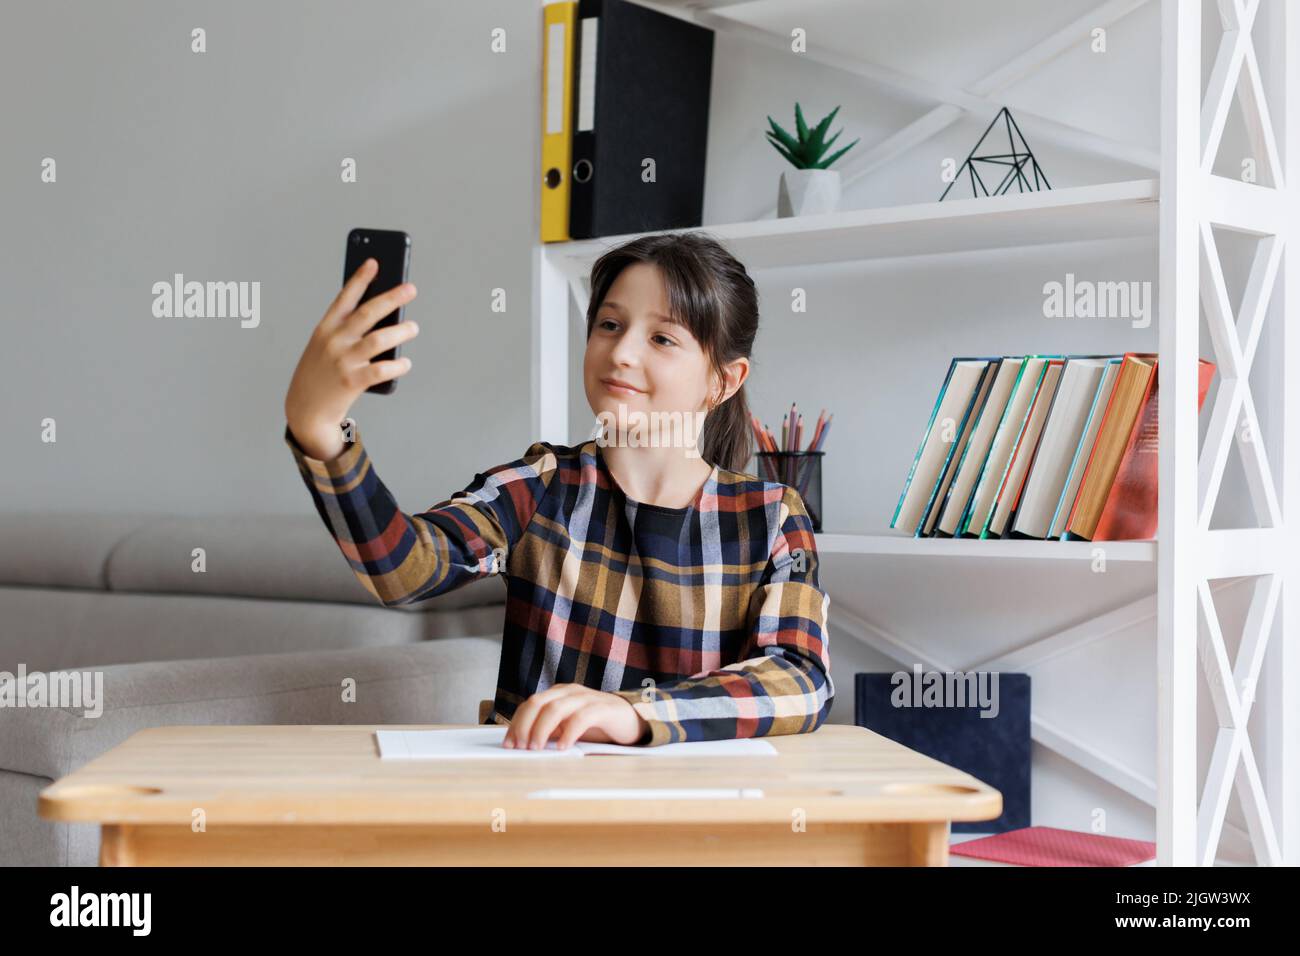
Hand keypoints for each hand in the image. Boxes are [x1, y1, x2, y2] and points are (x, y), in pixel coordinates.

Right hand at [283, 258, 420, 457]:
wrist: (305, 409)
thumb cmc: (321, 373)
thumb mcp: (326, 347)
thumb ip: (348, 332)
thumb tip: (385, 318)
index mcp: (325, 328)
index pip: (345, 297)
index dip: (360, 279)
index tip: (374, 262)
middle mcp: (334, 341)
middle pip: (367, 313)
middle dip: (391, 298)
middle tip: (411, 289)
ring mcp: (343, 361)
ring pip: (379, 340)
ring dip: (401, 331)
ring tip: (413, 328)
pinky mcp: (352, 382)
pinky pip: (382, 370)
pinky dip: (398, 365)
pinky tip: (405, 362)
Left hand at [503, 684, 648, 749]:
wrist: (629, 720)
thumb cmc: (595, 725)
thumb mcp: (566, 727)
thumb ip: (548, 731)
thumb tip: (522, 746)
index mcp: (557, 694)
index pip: (529, 704)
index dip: (516, 723)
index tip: (509, 744)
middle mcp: (569, 692)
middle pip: (538, 703)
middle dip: (525, 725)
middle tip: (521, 747)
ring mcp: (586, 697)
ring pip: (556, 708)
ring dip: (542, 729)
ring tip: (536, 749)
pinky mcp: (602, 708)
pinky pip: (581, 717)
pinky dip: (569, 732)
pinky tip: (563, 747)